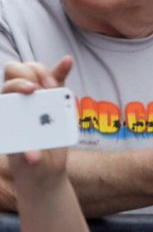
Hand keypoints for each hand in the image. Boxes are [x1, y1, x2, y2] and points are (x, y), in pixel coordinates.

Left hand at [4, 56, 72, 179]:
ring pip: (35, 72)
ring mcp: (38, 99)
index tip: (32, 91)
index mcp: (7, 115)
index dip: (17, 85)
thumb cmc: (31, 167)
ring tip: (55, 88)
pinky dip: (61, 70)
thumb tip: (32, 155)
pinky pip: (57, 80)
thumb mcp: (28, 166)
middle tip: (44, 90)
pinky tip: (67, 62)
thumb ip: (30, 160)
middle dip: (30, 75)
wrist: (45, 170)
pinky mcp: (55, 99)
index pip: (6, 89)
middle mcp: (19, 103)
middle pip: (18, 74)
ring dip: (45, 74)